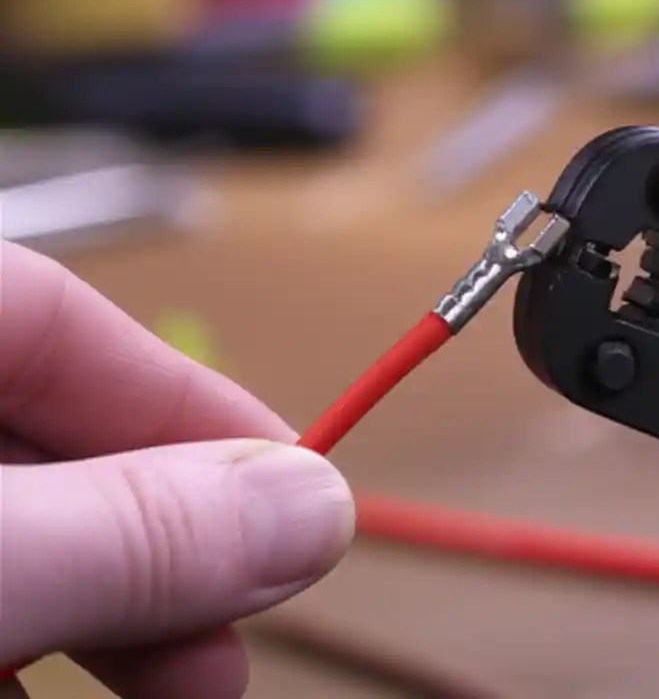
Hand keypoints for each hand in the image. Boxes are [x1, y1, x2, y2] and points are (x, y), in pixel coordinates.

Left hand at [0, 242, 354, 697]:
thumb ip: (131, 532)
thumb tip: (311, 507)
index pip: (56, 315)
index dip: (190, 406)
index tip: (293, 500)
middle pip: (40, 437)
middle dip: (153, 541)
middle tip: (231, 631)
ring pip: (6, 527)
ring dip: (104, 608)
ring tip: (178, 686)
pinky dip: (19, 636)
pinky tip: (41, 690)